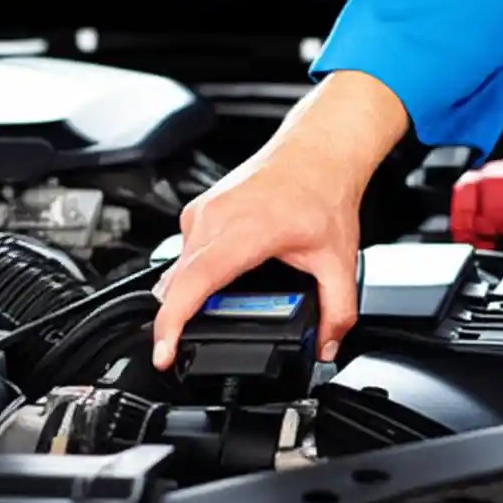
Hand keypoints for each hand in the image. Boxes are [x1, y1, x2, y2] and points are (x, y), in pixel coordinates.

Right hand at [151, 71, 408, 369]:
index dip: (173, 323)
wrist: (319, 150)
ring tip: (210, 318)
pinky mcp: (199, 208)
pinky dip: (195, 274)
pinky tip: (217, 284)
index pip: (194, 284)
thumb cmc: (323, 191)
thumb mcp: (339, 259)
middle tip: (190, 349)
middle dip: (179, 321)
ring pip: (179, 268)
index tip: (163, 352)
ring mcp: (203, 210)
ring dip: (188, 296)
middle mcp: (215, 218)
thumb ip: (338, 310)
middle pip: (179, 283)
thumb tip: (327, 346)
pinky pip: (184, 251)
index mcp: (244, 230)